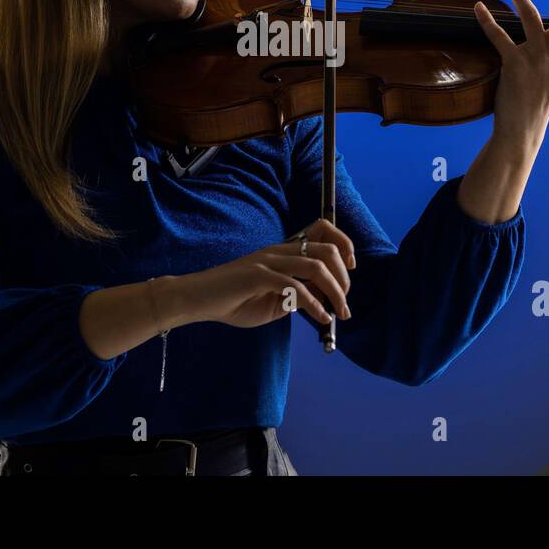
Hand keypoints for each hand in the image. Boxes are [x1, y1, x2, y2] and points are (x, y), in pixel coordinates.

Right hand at [183, 218, 355, 328]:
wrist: (197, 299)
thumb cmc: (233, 300)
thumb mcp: (274, 301)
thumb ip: (296, 296)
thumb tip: (322, 300)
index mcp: (283, 250)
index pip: (322, 230)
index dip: (344, 245)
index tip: (350, 270)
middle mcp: (279, 250)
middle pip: (327, 250)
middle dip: (344, 278)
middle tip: (344, 303)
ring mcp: (268, 262)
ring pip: (316, 267)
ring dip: (335, 292)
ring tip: (339, 313)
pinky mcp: (257, 277)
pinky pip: (294, 287)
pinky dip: (313, 304)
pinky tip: (319, 318)